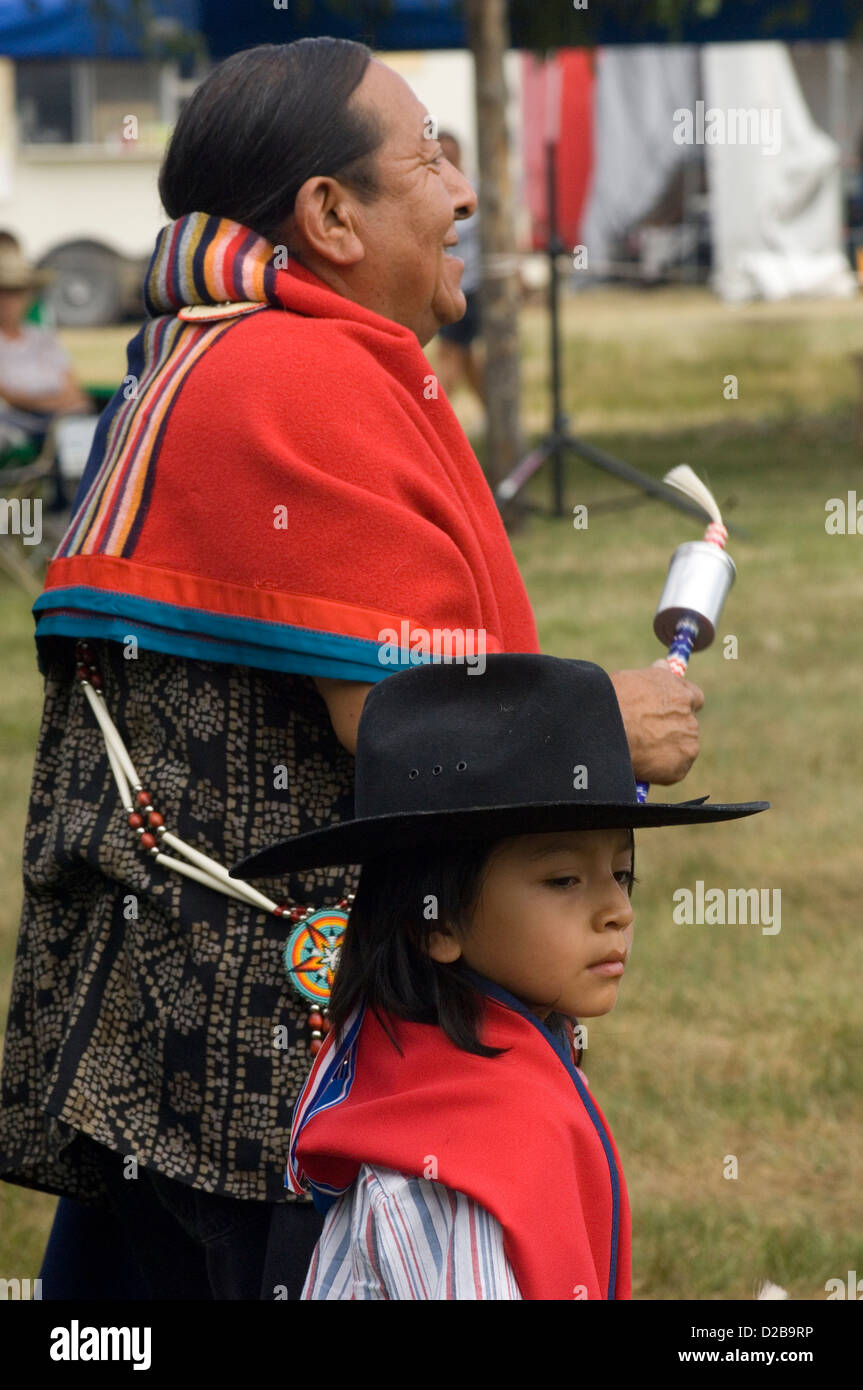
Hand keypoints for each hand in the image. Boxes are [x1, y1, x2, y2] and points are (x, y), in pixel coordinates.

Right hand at [609, 661, 703, 785]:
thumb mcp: (632, 678)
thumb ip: (653, 676)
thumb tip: (663, 666)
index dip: (680, 705)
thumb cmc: (611, 700)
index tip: (667, 711)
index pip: (693, 698)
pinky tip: (642, 763)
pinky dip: (661, 770)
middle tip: (647, 735)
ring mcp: (687, 742)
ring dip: (667, 750)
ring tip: (639, 750)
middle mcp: (689, 716)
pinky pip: (673, 769)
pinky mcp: (680, 766)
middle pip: (688, 725)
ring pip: (682, 748)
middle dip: (672, 729)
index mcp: (680, 692)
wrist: (603, 729)